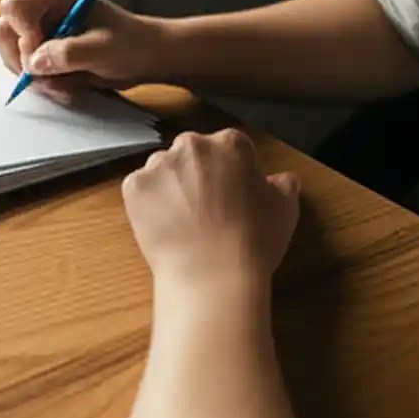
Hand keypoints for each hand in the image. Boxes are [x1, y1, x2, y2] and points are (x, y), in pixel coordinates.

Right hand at [0, 0, 168, 101]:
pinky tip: (66, 86)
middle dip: (23, 60)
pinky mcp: (42, 48)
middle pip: (3, 31)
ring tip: (65, 85)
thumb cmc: (132, 45)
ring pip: (10, 54)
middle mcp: (42, 7)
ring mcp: (40, 28)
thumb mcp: (103, 50)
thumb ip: (67, 54)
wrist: (147, 58)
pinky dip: (42, 83)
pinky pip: (24, 68)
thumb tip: (34, 64)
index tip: (44, 56)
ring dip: (35, 77)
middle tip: (50, 78)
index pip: (14, 7)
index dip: (22, 35)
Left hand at [121, 129, 299, 294]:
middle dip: (197, 173)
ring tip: (183, 220)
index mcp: (230, 143)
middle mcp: (191, 145)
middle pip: (192, 153)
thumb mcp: (285, 209)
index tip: (232, 193)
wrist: (211, 273)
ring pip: (163, 169)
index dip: (231, 171)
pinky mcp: (133, 186)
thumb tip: (280, 179)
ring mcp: (158, 165)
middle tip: (206, 207)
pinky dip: (148, 203)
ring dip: (171, 186)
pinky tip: (164, 225)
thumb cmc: (254, 240)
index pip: (229, 146)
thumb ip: (282, 185)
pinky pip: (140, 189)